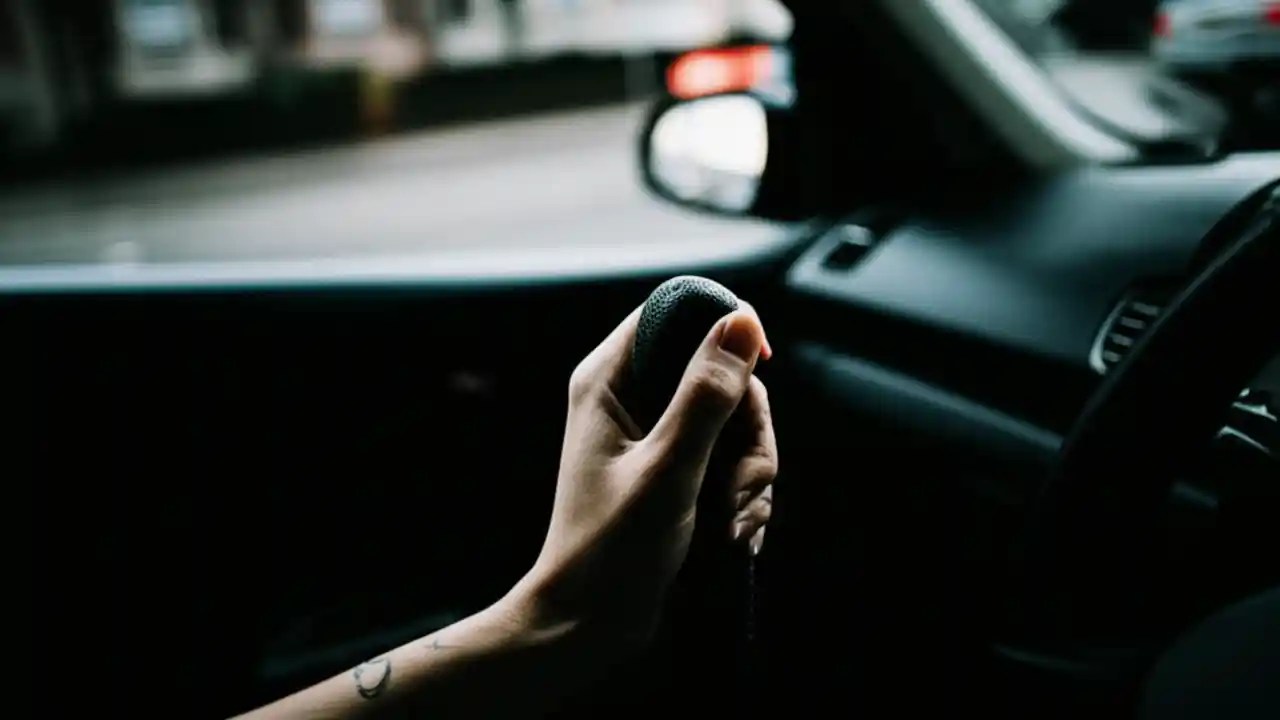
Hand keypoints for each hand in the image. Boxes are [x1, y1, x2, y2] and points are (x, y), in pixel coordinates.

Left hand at [511, 304, 776, 655]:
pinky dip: (744, 496)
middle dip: (748, 433)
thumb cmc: (611, 551)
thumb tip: (741, 321)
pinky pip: (733, 459)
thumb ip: (705, 394)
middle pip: (721, 373)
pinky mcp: (677, 470)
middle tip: (742, 488)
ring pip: (736, 422)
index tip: (761, 368)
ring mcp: (656, 435)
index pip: (675, 312)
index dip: (724, 329)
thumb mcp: (668, 469)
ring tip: (735, 525)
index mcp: (609, 381)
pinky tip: (736, 535)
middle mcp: (631, 398)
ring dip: (751, 475)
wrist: (590, 624)